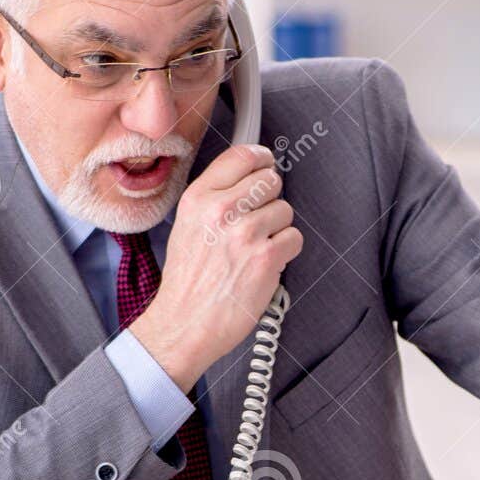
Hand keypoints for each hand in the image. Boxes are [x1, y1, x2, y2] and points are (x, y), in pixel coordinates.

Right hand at [129, 144, 302, 391]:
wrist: (185, 324)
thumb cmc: (188, 281)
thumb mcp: (187, 226)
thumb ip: (215, 197)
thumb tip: (250, 175)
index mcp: (198, 198)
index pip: (242, 155)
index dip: (261, 159)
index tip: (266, 164)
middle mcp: (220, 210)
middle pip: (270, 180)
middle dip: (269, 201)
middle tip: (256, 223)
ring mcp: (245, 232)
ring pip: (285, 210)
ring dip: (277, 230)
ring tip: (254, 249)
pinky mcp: (266, 257)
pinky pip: (294, 238)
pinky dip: (285, 253)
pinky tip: (264, 264)